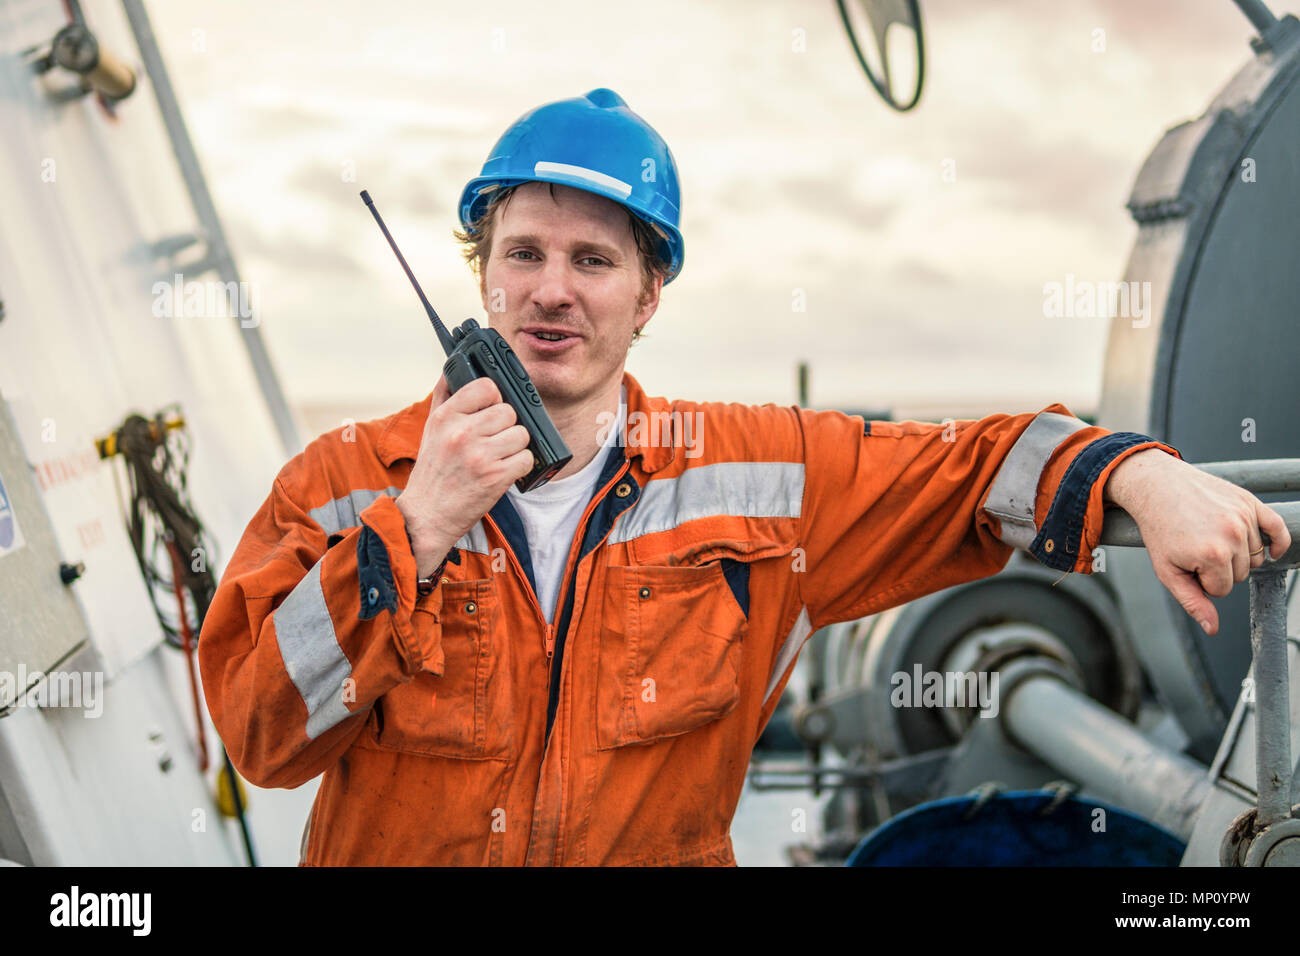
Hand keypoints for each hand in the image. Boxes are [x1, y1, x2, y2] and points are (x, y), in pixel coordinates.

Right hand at [395, 376, 533, 575]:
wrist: (426, 516)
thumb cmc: (432, 471)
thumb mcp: (431, 428)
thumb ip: (445, 395)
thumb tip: (455, 366)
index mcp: (446, 417)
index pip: (487, 387)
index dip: (494, 398)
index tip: (489, 411)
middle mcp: (462, 433)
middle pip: (509, 412)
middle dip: (506, 426)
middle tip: (493, 441)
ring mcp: (480, 456)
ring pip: (522, 434)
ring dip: (515, 446)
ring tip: (498, 457)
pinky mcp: (495, 477)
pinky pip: (526, 458)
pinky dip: (520, 466)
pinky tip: (504, 471)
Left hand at [1105, 449, 1291, 634]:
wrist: (1157, 487)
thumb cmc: (1160, 530)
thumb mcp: (1167, 571)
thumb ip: (1193, 602)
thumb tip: (1213, 629)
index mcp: (1213, 555)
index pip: (1222, 590)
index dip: (1202, 581)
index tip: (1186, 564)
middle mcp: (1233, 535)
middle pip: (1240, 575)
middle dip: (1218, 569)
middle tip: (1194, 548)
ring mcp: (1243, 516)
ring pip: (1254, 557)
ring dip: (1235, 554)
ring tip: (1208, 537)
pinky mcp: (1249, 502)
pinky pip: (1278, 528)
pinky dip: (1278, 542)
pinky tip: (1271, 551)